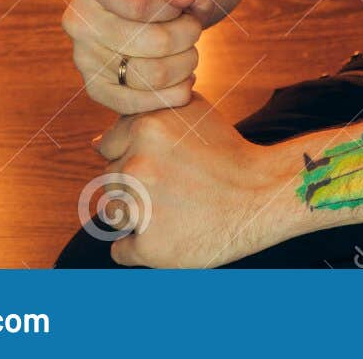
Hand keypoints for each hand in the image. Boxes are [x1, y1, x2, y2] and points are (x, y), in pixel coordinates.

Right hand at [63, 0, 204, 113]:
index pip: (141, 5)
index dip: (175, 7)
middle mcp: (78, 19)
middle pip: (151, 43)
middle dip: (187, 34)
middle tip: (193, 23)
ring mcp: (83, 56)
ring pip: (150, 76)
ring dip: (186, 62)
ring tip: (190, 46)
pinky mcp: (96, 86)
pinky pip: (135, 105)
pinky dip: (171, 94)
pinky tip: (185, 77)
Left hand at [93, 92, 294, 267]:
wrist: (265, 193)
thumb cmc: (229, 152)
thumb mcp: (193, 112)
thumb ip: (148, 113)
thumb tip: (97, 139)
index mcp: (145, 128)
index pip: (106, 145)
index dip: (133, 153)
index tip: (164, 162)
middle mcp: (137, 166)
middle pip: (109, 180)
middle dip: (135, 184)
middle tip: (175, 187)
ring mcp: (141, 208)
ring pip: (113, 214)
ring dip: (136, 214)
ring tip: (175, 209)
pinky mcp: (149, 248)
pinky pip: (121, 250)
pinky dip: (140, 247)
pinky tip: (170, 234)